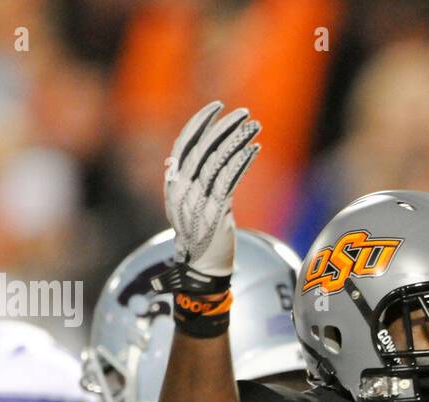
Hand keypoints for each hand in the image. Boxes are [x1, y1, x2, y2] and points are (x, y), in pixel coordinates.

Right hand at [163, 100, 260, 279]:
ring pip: (217, 161)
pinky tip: (255, 149)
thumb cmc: (200, 235)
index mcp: (173, 184)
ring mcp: (196, 201)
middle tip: (245, 113)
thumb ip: (183, 181)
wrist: (203, 268)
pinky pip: (228, 179)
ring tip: (255, 127)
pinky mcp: (214, 212)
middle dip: (224, 126)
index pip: (183, 144)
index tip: (218, 107)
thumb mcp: (186, 205)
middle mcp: (181, 190)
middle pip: (202, 148)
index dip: (200, 123)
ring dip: (238, 140)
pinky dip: (242, 161)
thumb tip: (175, 159)